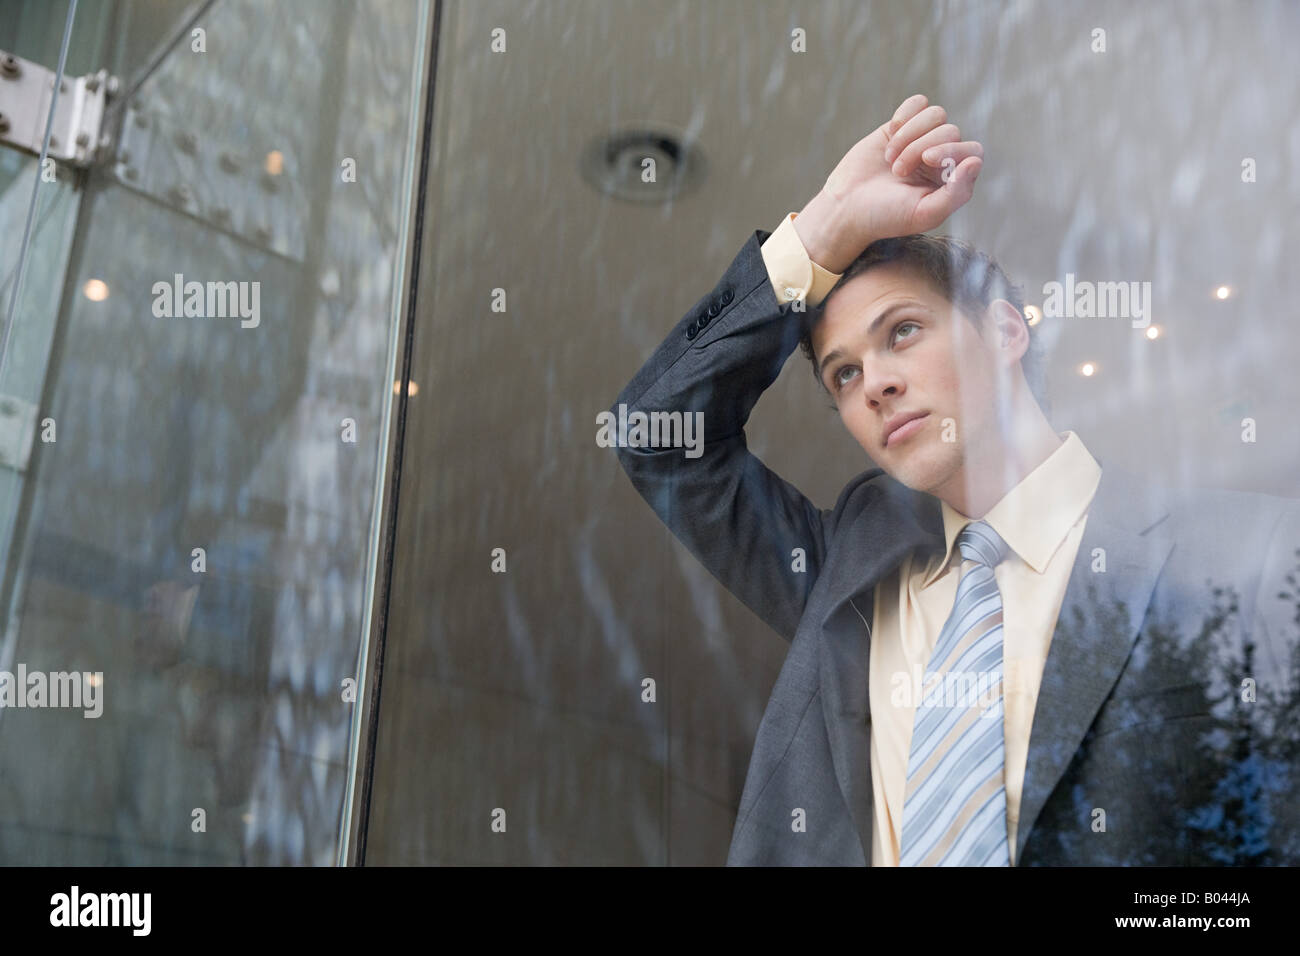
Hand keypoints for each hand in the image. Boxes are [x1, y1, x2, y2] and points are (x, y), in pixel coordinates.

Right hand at [793, 94, 982, 272]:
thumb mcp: (924, 214)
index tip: (927, 160)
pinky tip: (889, 135)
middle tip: (897, 171)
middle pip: (950, 131)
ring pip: (936, 114)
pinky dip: (905, 116)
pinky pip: (918, 103)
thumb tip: (975, 161)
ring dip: (910, 134)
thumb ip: (956, 194)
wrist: (846, 206)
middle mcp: (941, 158)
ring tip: (891, 158)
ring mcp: (922, 139)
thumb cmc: (885, 216)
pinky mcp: (901, 126)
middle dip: (921, 147)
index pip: (972, 151)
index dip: (952, 149)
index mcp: (952, 180)